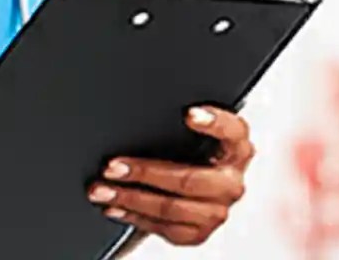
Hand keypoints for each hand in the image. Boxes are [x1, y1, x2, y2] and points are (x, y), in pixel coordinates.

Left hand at [88, 106, 253, 246]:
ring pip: (173, 208)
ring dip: (131, 198)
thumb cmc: (188, 151)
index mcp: (235, 148)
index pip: (233, 131)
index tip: (189, 114)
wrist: (197, 187)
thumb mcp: (184, 131)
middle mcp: (230, 181)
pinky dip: (135, 217)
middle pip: (190, 178)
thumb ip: (171, 121)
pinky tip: (115, 207)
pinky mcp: (199, 232)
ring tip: (103, 190)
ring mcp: (217, 210)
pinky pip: (165, 228)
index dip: (214, 123)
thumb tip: (129, 105)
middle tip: (113, 166)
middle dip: (145, 172)